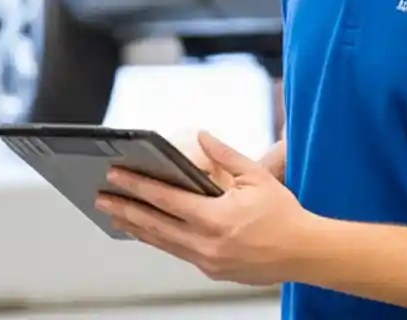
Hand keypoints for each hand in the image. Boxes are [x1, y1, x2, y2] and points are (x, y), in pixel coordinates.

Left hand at [95, 131, 310, 285]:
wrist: (305, 253)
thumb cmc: (284, 215)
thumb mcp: (256, 176)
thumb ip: (225, 155)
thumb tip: (201, 136)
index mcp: (215, 218)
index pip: (165, 199)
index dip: (137, 186)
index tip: (115, 177)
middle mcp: (207, 244)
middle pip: (154, 225)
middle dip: (124, 210)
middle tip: (101, 199)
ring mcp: (208, 261)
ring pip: (162, 243)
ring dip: (136, 228)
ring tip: (115, 216)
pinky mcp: (213, 271)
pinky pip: (177, 252)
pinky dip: (159, 240)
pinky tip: (147, 231)